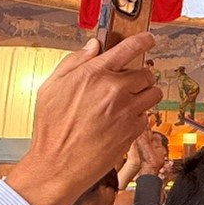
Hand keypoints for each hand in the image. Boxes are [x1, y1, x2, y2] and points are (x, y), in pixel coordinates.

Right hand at [5, 34, 161, 204]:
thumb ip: (74, 62)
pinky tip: (121, 121)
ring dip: (144, 95)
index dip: (142, 40)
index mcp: (94, 74)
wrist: (57, 165)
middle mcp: (114, 89)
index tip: (148, 39)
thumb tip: (93, 46)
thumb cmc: (51, 129)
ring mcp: (126, 111)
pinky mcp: (133, 130)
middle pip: (146, 72)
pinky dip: (138, 117)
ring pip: (153, 93)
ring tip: (128, 102)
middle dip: (139, 76)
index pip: (128, 48)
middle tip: (127, 84)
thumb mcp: (51, 87)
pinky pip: (147, 115)